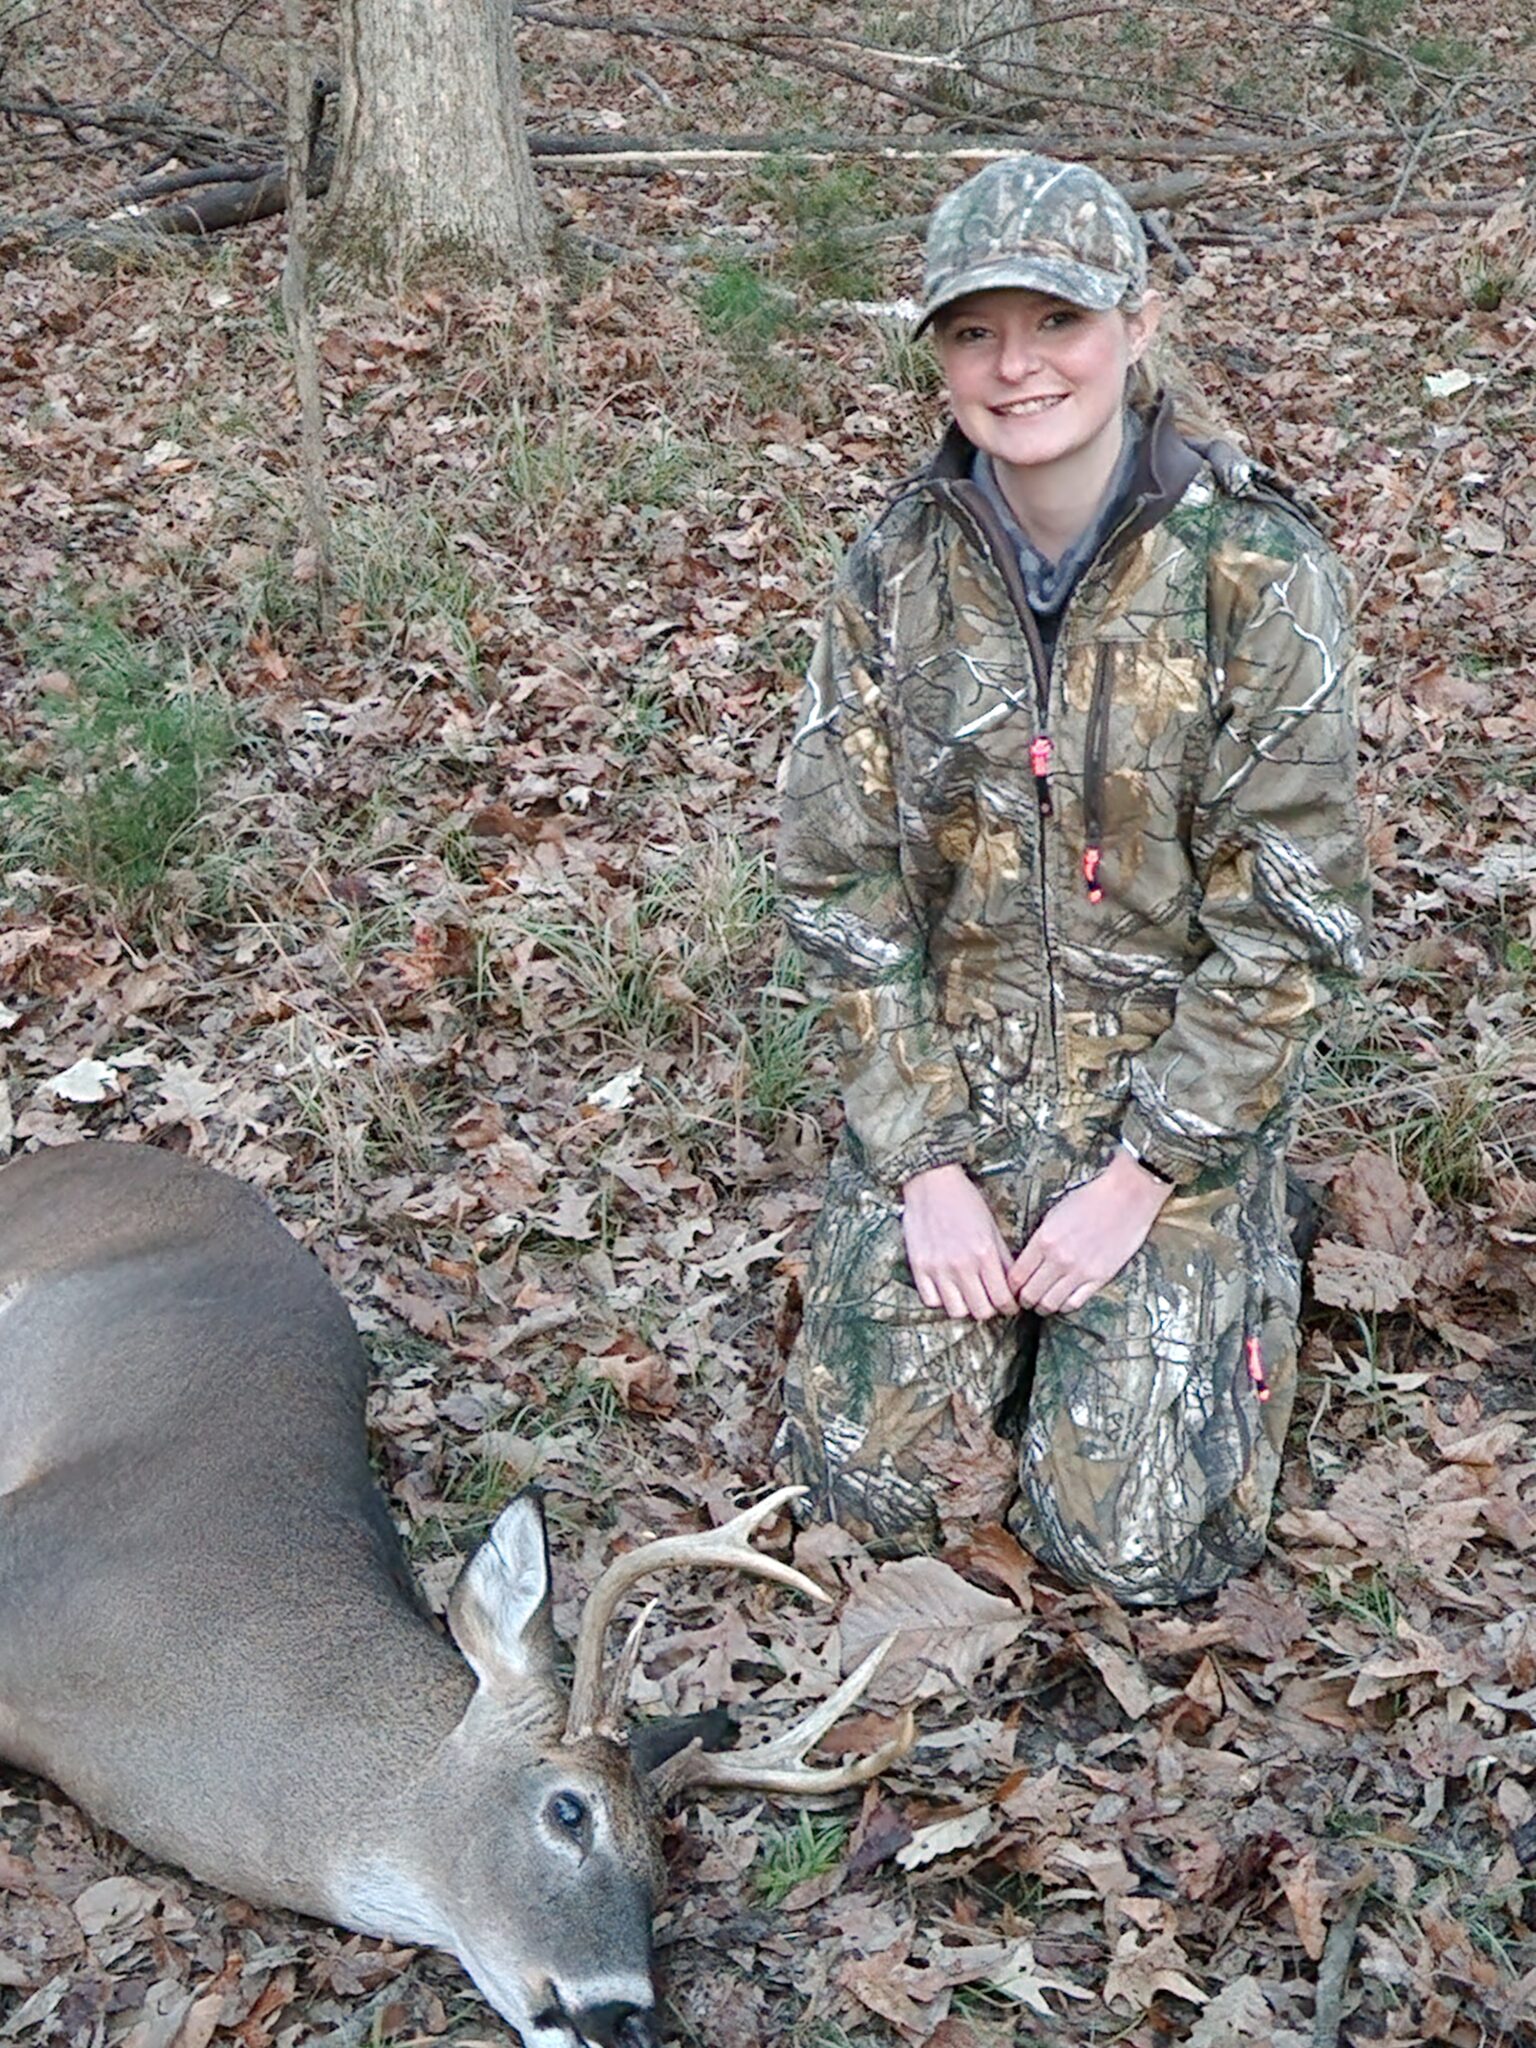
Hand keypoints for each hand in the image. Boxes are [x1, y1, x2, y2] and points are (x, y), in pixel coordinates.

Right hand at [902, 1163, 1016, 1320]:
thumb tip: (1014, 1286)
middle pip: (981, 1311)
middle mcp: (961, 1265)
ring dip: (965, 1306)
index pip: (1002, 1299)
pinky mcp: (919, 1267)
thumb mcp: (992, 1227)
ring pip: (956, 1311)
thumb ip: (1003, 1259)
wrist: (931, 1182)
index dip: (1010, 1307)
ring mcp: (938, 1268)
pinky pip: (931, 1301)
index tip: (1009, 1306)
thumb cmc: (965, 1202)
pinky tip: (947, 1288)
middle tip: (989, 1300)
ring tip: (967, 1295)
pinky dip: (941, 1299)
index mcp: (984, 1254)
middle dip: (990, 1309)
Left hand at [1009, 1151, 1172, 1314]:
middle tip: (1025, 1299)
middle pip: (1030, 1294)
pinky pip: (1074, 1303)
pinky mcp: (1099, 1278)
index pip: (1016, 1276)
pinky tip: (1062, 1299)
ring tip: (1042, 1302)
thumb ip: (1038, 1240)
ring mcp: (1080, 1270)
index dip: (1011, 1287)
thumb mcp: (1053, 1215)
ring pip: (1050, 1304)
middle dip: (1024, 1299)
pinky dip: (1064, 1306)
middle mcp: (1059, 1259)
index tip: (1013, 1288)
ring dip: (1042, 1306)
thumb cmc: (1090, 1200)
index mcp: (1043, 1240)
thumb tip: (1026, 1263)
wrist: (1126, 1197)